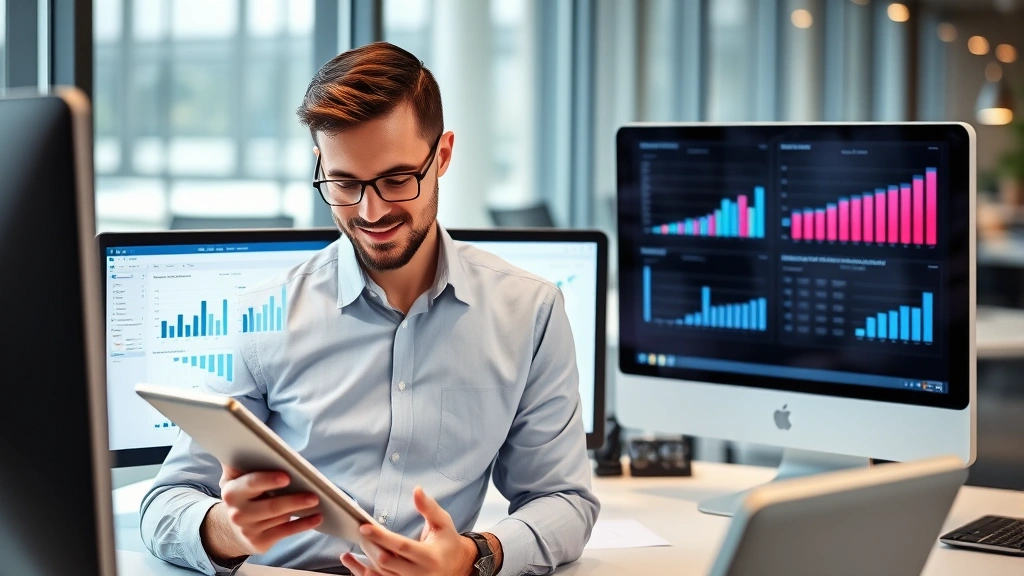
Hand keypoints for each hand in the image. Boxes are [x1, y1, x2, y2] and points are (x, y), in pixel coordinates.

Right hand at [201, 464, 321, 562]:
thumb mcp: (236, 476)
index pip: (252, 483)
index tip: (287, 476)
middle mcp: (237, 513)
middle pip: (270, 506)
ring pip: (280, 518)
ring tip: (317, 501)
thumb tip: (249, 439)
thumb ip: (241, 459)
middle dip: (293, 500)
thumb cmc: (243, 492)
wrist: (231, 526)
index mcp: (232, 491)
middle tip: (314, 494)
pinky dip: (303, 525)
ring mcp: (248, 529)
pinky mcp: (260, 542)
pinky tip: (317, 517)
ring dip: (300, 510)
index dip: (269, 480)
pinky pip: (286, 532)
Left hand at [340, 486, 491, 575]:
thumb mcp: (442, 522)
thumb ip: (428, 507)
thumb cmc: (448, 542)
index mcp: (429, 556)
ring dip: (363, 562)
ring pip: (381, 574)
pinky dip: (363, 573)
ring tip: (349, 548)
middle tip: (358, 532)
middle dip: (370, 547)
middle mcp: (418, 573)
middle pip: (386, 562)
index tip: (364, 527)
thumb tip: (416, 490)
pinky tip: (352, 562)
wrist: (457, 566)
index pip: (401, 546)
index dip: (381, 537)